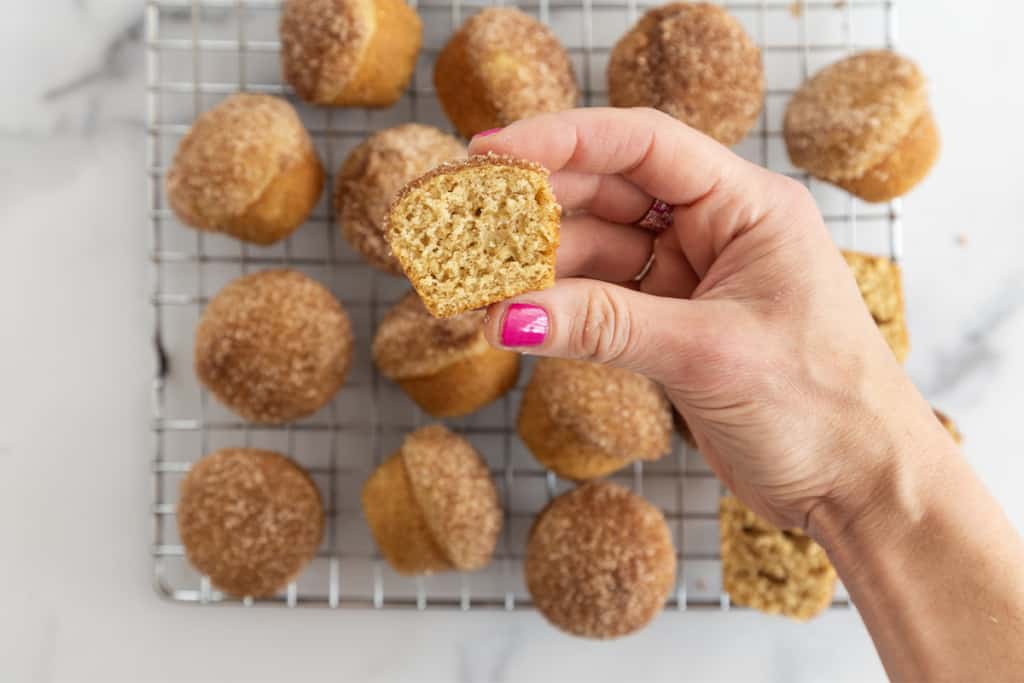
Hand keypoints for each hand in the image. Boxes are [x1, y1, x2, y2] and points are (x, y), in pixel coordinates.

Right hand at [470, 107, 948, 531]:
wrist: (858, 486)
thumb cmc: (824, 408)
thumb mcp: (709, 354)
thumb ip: (605, 327)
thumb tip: (511, 314)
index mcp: (748, 207)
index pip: (644, 145)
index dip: (563, 139)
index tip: (493, 151)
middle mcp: (717, 231)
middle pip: (608, 193)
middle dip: (535, 207)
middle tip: (464, 222)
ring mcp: (693, 279)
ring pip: (596, 251)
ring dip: (537, 266)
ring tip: (476, 285)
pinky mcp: (674, 326)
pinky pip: (602, 302)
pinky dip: (558, 309)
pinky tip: (514, 316)